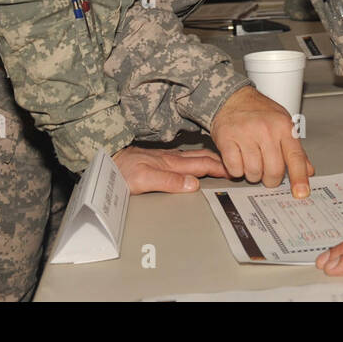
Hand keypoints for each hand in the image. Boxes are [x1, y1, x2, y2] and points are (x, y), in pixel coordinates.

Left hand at [112, 146, 229, 193]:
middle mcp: (171, 158)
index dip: (220, 167)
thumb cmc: (121, 172)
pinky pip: (186, 158)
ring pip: (195, 156)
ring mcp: (166, 158)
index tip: (235, 170)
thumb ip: (169, 181)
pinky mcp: (159, 159)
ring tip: (223, 162)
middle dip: (221, 160)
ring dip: (211, 158)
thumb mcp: (143, 180)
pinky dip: (198, 159)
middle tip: (237, 165)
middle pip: (202, 157)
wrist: (105, 163)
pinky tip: (197, 162)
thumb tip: (193, 185)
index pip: (202, 164)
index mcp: (171, 163)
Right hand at [211, 87, 314, 196]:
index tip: (301, 193)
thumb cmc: (259, 112)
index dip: (299, 178)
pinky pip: (234, 168)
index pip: (296, 157)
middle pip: (273, 171)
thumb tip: (308, 170)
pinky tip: (238, 159)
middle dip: (270, 179)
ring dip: (252, 174)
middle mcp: (266, 130)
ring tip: (251, 162)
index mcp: (283, 127)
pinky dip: (236, 170)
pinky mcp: (226, 138)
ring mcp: (245, 134)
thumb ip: (295, 149)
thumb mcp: (282, 124)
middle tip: (267, 174)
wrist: (232, 97)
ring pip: (253, 172)